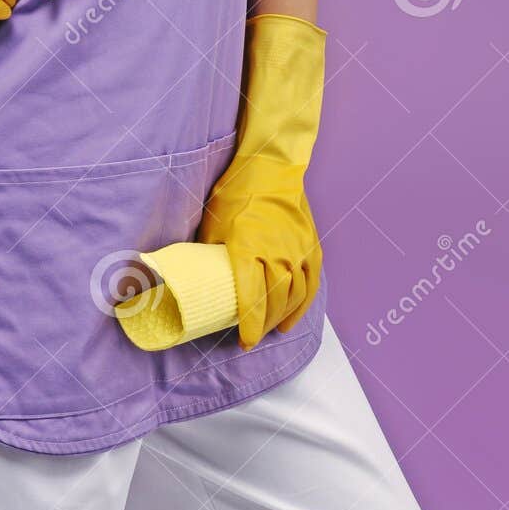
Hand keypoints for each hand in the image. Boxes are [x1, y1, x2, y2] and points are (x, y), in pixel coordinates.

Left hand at [197, 160, 321, 348]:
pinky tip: (293, 317)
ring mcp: (297, 250)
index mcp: (247, 249)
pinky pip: (311, 283)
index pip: (251, 300)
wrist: (270, 166)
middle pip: (275, 301)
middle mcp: (276, 254)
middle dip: (264, 326)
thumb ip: (211, 253)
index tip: (245, 343)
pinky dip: (304, 304)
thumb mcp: (213, 223)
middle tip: (252, 339)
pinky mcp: (311, 246)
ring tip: (271, 330)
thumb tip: (198, 277)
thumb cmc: (235, 193)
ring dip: (283, 317)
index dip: (250, 326)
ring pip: (295, 296)